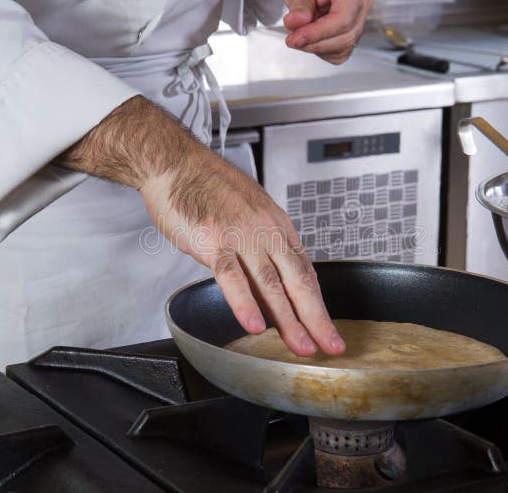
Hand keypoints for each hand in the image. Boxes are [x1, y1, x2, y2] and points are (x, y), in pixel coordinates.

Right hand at [57, 96, 345, 356]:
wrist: (176, 162)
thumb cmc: (208, 186)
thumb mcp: (248, 211)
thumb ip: (262, 244)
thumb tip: (271, 278)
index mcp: (277, 225)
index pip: (304, 271)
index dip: (318, 304)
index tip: (327, 329)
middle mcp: (266, 230)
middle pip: (298, 280)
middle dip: (317, 318)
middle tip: (331, 346)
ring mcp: (241, 236)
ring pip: (271, 284)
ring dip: (288, 320)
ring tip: (301, 346)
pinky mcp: (213, 241)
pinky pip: (232, 277)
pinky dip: (245, 303)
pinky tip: (255, 326)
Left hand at [258, 0, 372, 64]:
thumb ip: (299, 4)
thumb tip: (298, 23)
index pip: (342, 21)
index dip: (318, 34)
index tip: (296, 37)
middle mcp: (360, 4)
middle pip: (345, 37)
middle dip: (315, 43)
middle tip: (292, 39)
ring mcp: (357, 19)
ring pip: (343, 47)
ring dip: (318, 48)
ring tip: (299, 34)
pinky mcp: (350, 30)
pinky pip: (341, 51)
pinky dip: (324, 50)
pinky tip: (311, 39)